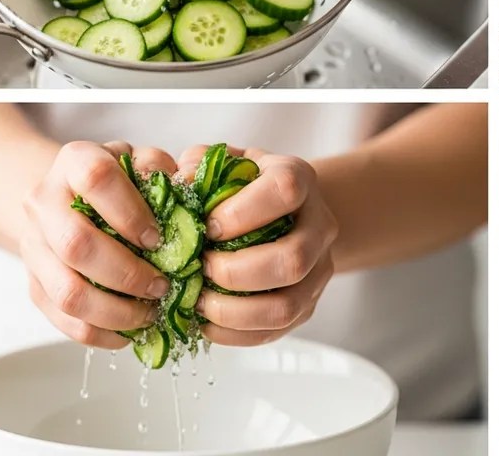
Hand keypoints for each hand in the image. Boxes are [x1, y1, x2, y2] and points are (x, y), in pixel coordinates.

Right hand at [20, 142, 176, 347]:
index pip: (97, 180)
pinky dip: (99, 333)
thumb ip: (162, 170)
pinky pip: (62, 319)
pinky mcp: (34, 285)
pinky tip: (129, 332)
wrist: (69, 197)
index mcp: (74, 161)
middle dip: (127, 273)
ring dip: (116, 311)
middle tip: (163, 286)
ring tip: (150, 313)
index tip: (159, 238)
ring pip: (67, 292)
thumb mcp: (141, 161)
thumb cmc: (119, 181)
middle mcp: (44, 202)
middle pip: (77, 244)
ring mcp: (33, 247)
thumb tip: (184, 188)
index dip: (131, 212)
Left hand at [176, 145, 336, 345]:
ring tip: (198, 303)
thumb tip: (179, 186)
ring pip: (288, 305)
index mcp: (299, 178)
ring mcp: (319, 268)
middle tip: (201, 269)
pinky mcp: (308, 304)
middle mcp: (319, 224)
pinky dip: (236, 334)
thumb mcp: (224, 163)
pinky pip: (277, 331)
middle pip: (293, 258)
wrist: (287, 210)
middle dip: (237, 272)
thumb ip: (199, 166)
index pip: (284, 192)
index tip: (207, 227)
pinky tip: (206, 323)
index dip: (242, 213)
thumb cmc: (245, 185)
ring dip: (235, 312)